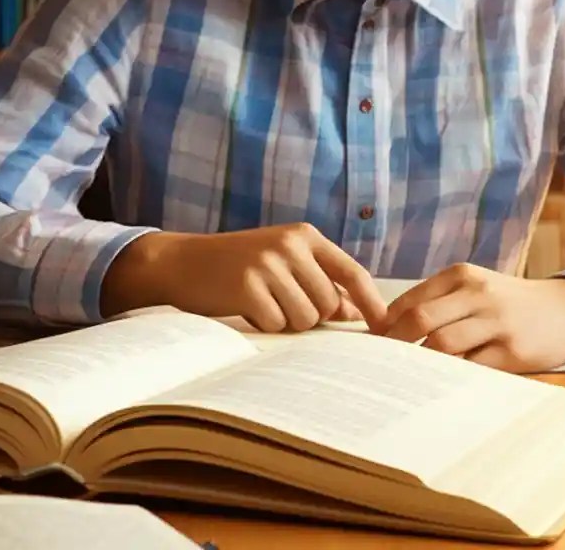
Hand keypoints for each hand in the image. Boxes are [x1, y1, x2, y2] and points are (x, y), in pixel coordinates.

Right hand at [101, 224, 385, 331]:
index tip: (385, 328)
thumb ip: (319, 281)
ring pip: (305, 318)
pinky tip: (245, 309)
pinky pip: (276, 325)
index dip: (371, 303)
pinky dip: (263, 326)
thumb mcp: (282, 263)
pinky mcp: (247, 286)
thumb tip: (357, 314)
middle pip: (328, 305)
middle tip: (279, 305)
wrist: (180, 262)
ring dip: (286, 323)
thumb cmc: (236, 266)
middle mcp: (290, 245)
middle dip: (310, 317)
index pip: (352, 272)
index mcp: (305, 235)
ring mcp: (268, 263)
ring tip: (261, 304)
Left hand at [378, 264, 564, 372]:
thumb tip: (386, 331)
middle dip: (393, 346)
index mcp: (462, 276)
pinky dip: (449, 377)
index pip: (409, 301)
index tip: (369, 347)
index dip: (384, 326)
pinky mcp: (512, 350)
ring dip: (419, 364)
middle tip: (377, 367)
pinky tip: (437, 387)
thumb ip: (438, 303)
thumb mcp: (476, 288)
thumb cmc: (509, 303)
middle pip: (420, 320)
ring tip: (403, 379)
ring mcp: (496, 322)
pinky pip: (471, 367)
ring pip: (442, 345)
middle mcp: (478, 294)